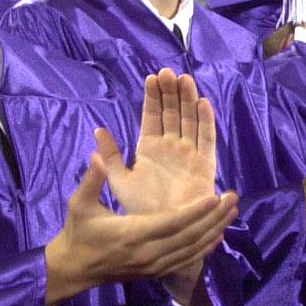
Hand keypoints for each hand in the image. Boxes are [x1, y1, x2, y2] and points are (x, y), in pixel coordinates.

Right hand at [43, 153, 239, 305]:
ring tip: (233, 212)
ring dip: (215, 230)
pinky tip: (219, 234)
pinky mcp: (157, 271)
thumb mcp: (80, 204)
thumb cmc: (78, 232)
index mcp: (132, 234)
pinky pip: (187, 259)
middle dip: (214, 218)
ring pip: (193, 249)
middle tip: (233, 199)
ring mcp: (155, 265)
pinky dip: (205, 247)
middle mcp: (148, 253)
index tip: (214, 197)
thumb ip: (93, 180)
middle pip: (190, 236)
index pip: (171, 223)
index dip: (195, 211)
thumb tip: (98, 154)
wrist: (75, 268)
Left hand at [104, 70, 218, 216]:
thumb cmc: (140, 208)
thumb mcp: (120, 180)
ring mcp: (189, 154)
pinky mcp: (205, 164)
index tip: (151, 78)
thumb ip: (111, 156)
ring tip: (184, 79)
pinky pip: (207, 139)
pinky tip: (203, 104)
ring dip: (188, 100)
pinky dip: (206, 122)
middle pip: (173, 113)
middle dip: (171, 92)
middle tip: (168, 72)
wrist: (163, 232)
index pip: (152, 116)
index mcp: (150, 148)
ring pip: (190, 120)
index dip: (153, 98)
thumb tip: (98, 130)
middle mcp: (171, 147)